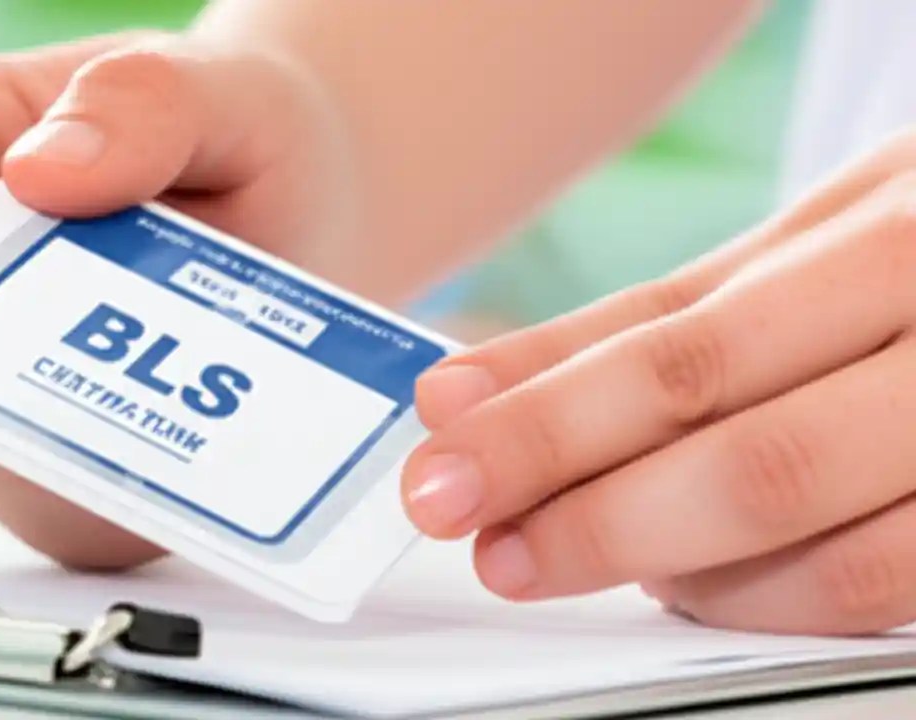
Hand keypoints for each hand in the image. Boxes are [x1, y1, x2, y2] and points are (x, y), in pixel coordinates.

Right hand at [0, 32, 352, 569]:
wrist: (290, 210)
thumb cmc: (232, 137)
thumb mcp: (217, 89)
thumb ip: (143, 105)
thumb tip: (43, 173)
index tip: (6, 303)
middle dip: (2, 389)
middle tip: (111, 407)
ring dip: (58, 454)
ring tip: (164, 446)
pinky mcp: (16, 447)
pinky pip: (33, 495)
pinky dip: (100, 496)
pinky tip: (175, 477)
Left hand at [403, 131, 915, 634]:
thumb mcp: (796, 249)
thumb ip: (640, 324)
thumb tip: (468, 389)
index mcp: (896, 237)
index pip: (684, 347)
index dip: (545, 418)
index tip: (444, 455)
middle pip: (751, 453)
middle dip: (588, 508)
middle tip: (485, 535)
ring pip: (824, 549)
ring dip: (669, 569)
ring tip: (569, 555)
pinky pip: (883, 593)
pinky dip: (764, 601)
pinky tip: (692, 582)